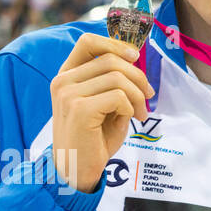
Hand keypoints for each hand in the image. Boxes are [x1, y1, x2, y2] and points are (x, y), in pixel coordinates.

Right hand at [50, 33, 154, 192]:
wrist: (79, 169)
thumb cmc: (95, 136)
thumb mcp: (104, 101)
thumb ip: (112, 79)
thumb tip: (134, 55)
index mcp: (67, 75)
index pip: (87, 41)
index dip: (116, 44)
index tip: (135, 57)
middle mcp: (62, 81)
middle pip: (112, 60)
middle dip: (138, 77)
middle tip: (148, 96)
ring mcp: (67, 94)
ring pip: (118, 77)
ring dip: (138, 95)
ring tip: (141, 112)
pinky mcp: (78, 109)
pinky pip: (118, 96)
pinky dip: (131, 106)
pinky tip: (129, 119)